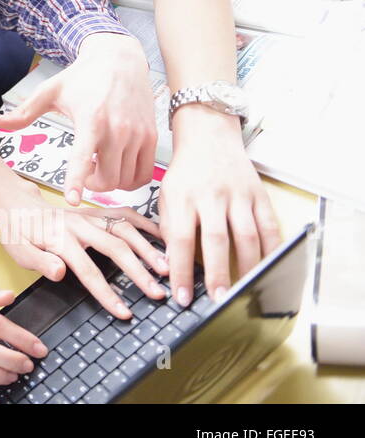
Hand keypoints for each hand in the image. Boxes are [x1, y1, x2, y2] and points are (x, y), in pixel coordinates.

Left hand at [0, 32, 156, 202]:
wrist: (120, 59)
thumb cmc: (83, 77)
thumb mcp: (50, 91)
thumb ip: (24, 112)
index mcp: (91, 120)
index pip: (83, 158)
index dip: (77, 182)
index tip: (73, 200)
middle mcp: (118, 129)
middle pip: (108, 180)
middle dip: (93, 185)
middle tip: (86, 171)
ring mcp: (138, 134)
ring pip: (127, 180)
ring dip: (112, 183)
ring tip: (100, 165)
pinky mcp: (152, 137)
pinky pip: (145, 174)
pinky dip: (131, 179)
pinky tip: (117, 165)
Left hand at [0, 181, 167, 320]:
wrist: (16, 204)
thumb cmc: (18, 232)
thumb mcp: (19, 252)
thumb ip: (40, 263)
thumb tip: (60, 273)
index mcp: (60, 238)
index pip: (88, 270)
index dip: (107, 293)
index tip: (124, 311)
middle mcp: (80, 225)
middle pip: (116, 248)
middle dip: (139, 272)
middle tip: (157, 292)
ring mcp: (91, 216)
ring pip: (125, 229)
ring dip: (148, 248)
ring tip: (167, 268)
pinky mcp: (97, 211)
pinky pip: (125, 214)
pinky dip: (146, 224)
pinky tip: (163, 236)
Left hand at [157, 112, 281, 303]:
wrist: (208, 137)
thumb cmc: (185, 172)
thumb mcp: (165, 196)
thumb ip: (168, 228)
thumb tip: (170, 265)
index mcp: (182, 197)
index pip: (179, 239)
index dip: (180, 270)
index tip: (182, 296)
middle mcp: (210, 196)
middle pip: (216, 240)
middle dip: (217, 274)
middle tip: (218, 300)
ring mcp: (238, 195)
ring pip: (247, 236)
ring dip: (246, 267)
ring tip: (243, 291)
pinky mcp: (259, 195)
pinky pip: (269, 227)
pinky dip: (271, 250)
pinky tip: (266, 268)